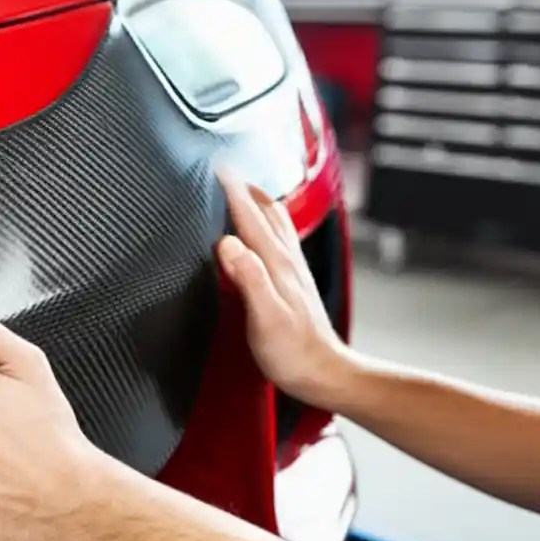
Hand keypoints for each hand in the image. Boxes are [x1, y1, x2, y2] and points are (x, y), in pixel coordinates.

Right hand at [215, 168, 356, 407]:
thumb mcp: (264, 317)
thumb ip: (247, 277)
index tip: (215, 166)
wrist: (324, 374)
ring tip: (242, 188)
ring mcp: (293, 269)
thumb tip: (226, 242)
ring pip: (276, 221)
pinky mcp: (294, 281)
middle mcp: (286, 260)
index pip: (249, 215)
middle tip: (222, 170)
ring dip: (257, 201)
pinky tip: (263, 230)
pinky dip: (266, 223)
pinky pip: (279, 239)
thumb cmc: (292, 353)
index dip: (231, 189)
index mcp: (275, 263)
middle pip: (266, 210)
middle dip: (244, 187)